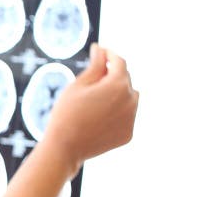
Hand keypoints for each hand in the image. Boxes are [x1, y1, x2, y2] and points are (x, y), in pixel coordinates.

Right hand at [43, 43, 139, 174]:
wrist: (65, 147)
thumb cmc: (67, 112)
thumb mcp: (79, 84)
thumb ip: (95, 65)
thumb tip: (101, 49)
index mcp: (118, 84)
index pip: (119, 62)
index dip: (109, 54)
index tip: (101, 52)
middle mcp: (131, 100)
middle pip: (125, 79)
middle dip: (112, 76)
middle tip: (91, 80)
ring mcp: (131, 119)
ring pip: (129, 98)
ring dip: (117, 94)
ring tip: (95, 101)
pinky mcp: (129, 133)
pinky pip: (126, 116)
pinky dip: (117, 113)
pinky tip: (97, 118)